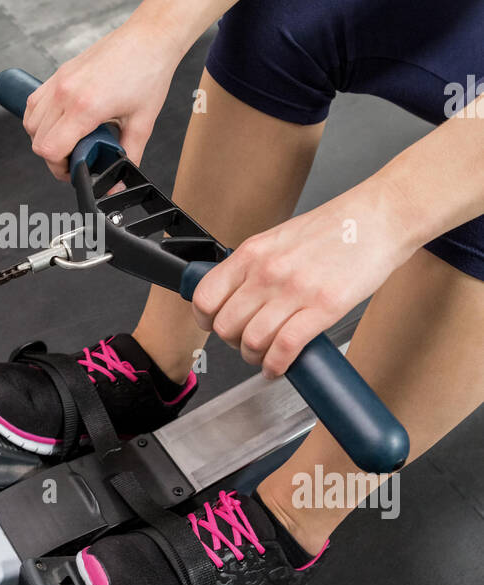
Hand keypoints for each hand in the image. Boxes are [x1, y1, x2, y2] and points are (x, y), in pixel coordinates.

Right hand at [24, 21, 178, 180]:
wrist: (149, 37)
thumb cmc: (148, 71)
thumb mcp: (142, 123)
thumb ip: (128, 156)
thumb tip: (119, 180)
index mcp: (85, 106)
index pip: (49, 149)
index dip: (59, 168)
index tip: (74, 171)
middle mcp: (65, 92)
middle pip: (37, 139)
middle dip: (54, 156)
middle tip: (76, 158)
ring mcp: (59, 80)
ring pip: (31, 122)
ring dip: (45, 137)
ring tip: (68, 141)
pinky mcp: (59, 73)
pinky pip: (35, 103)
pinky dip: (41, 118)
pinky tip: (62, 122)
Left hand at [192, 182, 416, 376]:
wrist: (379, 217)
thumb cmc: (336, 228)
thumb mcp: (281, 237)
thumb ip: (257, 265)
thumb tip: (239, 295)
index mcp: (253, 252)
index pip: (205, 296)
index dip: (206, 319)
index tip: (215, 326)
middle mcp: (267, 272)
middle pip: (226, 326)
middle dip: (232, 342)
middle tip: (246, 343)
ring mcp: (295, 291)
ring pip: (252, 341)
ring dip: (255, 358)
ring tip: (265, 357)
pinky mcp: (323, 308)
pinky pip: (284, 349)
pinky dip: (277, 366)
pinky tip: (279, 367)